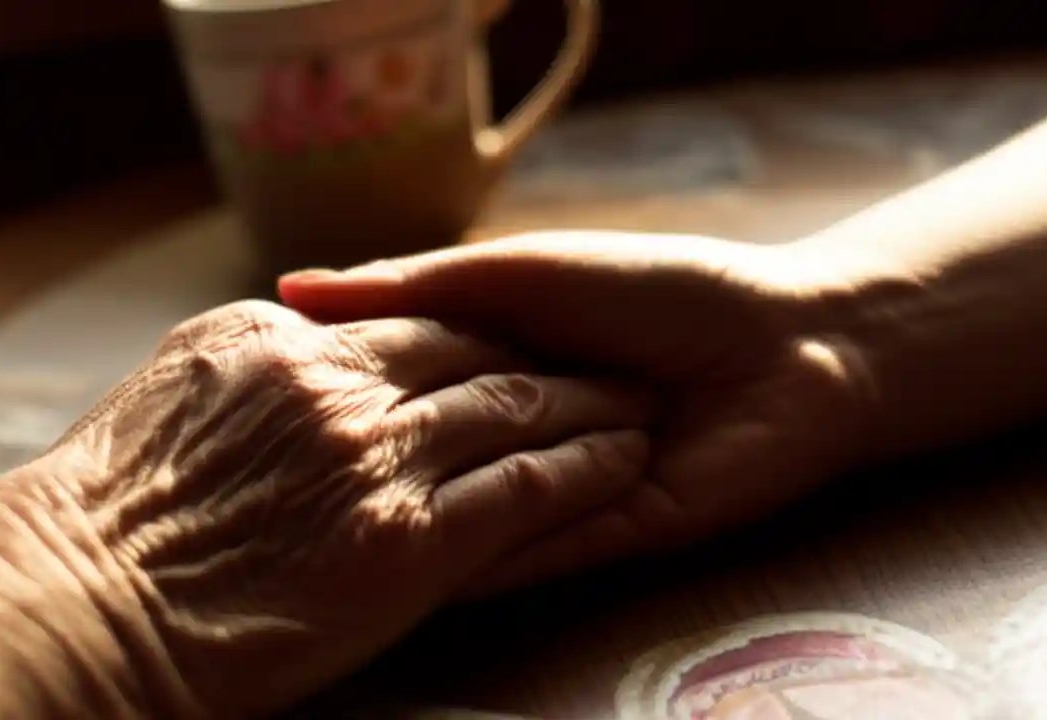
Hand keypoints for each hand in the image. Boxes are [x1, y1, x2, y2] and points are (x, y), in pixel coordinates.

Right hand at [0, 300, 648, 717]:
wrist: (78, 607)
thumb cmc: (102, 516)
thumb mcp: (169, 397)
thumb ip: (249, 358)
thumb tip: (298, 334)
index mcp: (276, 341)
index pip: (406, 317)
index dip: (472, 321)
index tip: (519, 329)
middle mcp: (334, 384)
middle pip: (475, 348)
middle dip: (550, 349)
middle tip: (613, 353)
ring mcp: (375, 458)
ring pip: (517, 406)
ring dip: (588, 402)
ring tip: (643, 401)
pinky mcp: (409, 540)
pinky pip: (528, 488)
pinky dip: (587, 468)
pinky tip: (628, 459)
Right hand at [279, 232, 882, 591]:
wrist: (788, 342)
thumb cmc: (652, 287)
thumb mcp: (514, 272)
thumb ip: (411, 287)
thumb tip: (289, 291)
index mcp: (489, 363)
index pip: (393, 389)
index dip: (335, 402)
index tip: (259, 415)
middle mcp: (511, 430)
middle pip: (419, 459)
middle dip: (358, 475)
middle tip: (268, 496)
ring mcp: (552, 489)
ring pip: (463, 511)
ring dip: (409, 518)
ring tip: (319, 539)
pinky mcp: (599, 537)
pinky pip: (526, 551)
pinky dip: (473, 558)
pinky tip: (399, 572)